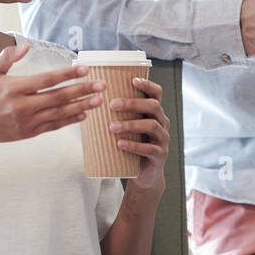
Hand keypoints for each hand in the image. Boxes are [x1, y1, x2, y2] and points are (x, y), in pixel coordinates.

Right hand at [0, 43, 104, 146]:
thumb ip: (7, 58)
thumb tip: (26, 46)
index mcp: (14, 89)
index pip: (47, 80)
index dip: (67, 74)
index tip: (84, 69)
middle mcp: (22, 106)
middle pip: (58, 97)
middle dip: (82, 90)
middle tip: (101, 85)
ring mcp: (27, 121)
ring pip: (59, 113)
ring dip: (81, 106)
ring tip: (98, 100)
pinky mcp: (29, 132)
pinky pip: (53, 126)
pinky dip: (69, 120)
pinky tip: (84, 114)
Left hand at [109, 76, 169, 193]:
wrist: (145, 174)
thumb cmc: (134, 145)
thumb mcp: (129, 128)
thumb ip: (119, 116)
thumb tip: (91, 101)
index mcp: (155, 112)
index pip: (156, 93)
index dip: (147, 84)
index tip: (132, 80)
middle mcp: (162, 122)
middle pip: (153, 106)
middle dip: (132, 103)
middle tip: (113, 104)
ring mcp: (163, 139)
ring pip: (152, 126)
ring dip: (131, 124)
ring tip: (112, 127)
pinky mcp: (160, 155)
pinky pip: (149, 149)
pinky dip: (134, 146)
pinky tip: (120, 144)